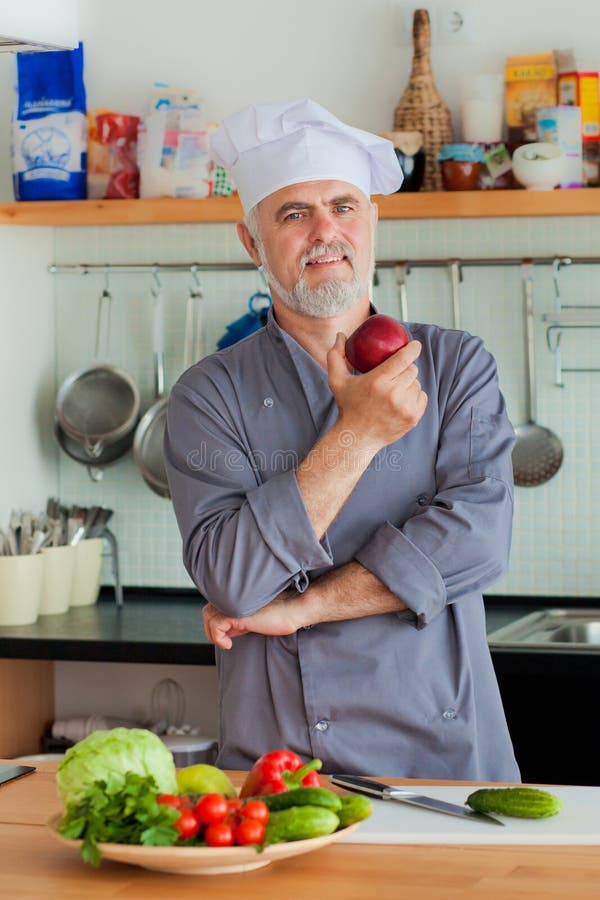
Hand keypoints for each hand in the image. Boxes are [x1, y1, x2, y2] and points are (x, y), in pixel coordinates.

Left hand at [202, 590, 305, 649]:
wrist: (293, 610)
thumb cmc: (279, 614)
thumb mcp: (253, 620)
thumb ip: (237, 623)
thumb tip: (223, 633)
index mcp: (236, 596)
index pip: (213, 606)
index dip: (216, 622)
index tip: (228, 636)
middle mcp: (232, 597)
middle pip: (208, 611)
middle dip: (211, 628)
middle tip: (224, 640)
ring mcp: (233, 603)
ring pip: (208, 618)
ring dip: (213, 634)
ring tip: (226, 642)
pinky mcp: (236, 613)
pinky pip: (216, 626)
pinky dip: (218, 638)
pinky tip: (229, 644)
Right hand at [327, 332, 427, 451]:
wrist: (357, 437)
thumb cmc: (348, 406)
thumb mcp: (337, 381)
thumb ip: (335, 356)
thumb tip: (340, 336)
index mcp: (377, 382)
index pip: (403, 358)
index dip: (412, 348)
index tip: (415, 345)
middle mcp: (393, 394)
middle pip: (412, 370)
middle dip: (407, 368)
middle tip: (397, 372)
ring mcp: (405, 407)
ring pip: (417, 384)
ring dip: (409, 383)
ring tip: (396, 388)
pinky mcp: (413, 418)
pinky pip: (422, 397)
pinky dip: (415, 396)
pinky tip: (403, 399)